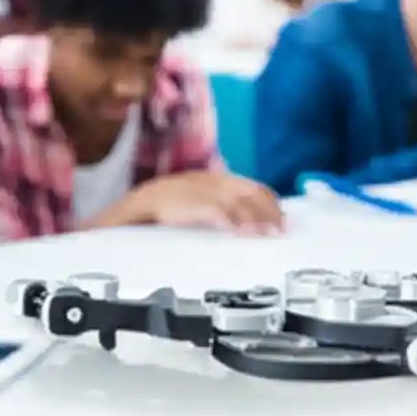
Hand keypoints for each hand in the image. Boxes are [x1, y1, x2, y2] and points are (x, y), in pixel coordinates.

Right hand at [129, 172, 284, 235]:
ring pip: (237, 201)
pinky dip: (232, 220)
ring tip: (268, 234)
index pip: (252, 188)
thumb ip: (218, 210)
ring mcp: (200, 191)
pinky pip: (216, 210)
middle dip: (269, 212)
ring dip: (256, 218)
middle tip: (281, 231)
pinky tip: (242, 231)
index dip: (270, 204)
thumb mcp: (196, 204)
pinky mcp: (188, 203)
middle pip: (250, 193)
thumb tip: (244, 228)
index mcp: (215, 181)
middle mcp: (211, 182)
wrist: (134, 208)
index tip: (282, 221)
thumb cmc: (166, 210)